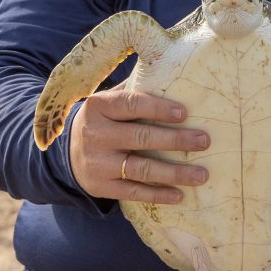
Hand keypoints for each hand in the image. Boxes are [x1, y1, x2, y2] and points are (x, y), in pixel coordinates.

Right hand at [68, 89, 208, 203]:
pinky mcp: (100, 187)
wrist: (66, 153)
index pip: (131, 104)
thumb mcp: (109, 101)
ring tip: (201, 175)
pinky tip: (179, 195)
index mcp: (99, 106)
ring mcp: (97, 163)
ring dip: (174, 173)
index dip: (158, 109)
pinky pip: (133, 192)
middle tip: (204, 141)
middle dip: (175, 140)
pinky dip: (158, 194)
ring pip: (141, 168)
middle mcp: (95, 134)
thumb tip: (175, 75)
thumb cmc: (103, 121)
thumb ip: (135, 91)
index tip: (184, 113)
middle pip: (141, 137)